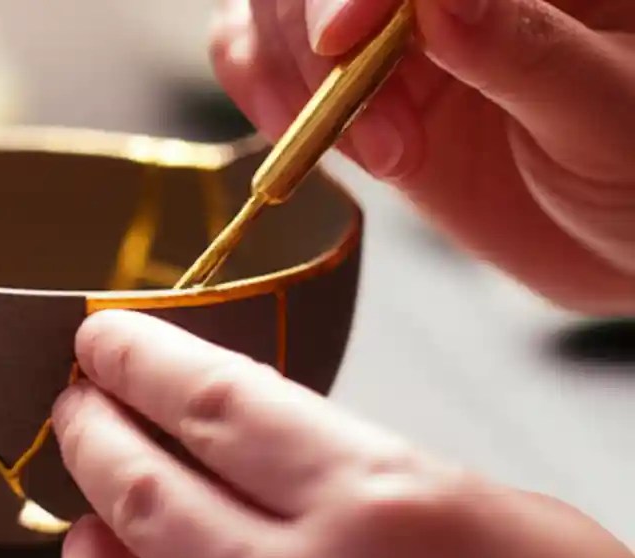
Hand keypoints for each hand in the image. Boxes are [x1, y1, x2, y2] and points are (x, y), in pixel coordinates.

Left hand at [51, 310, 634, 557]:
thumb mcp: (482, 510)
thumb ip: (353, 476)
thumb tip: (251, 452)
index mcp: (386, 505)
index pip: (215, 401)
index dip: (140, 360)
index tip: (103, 339)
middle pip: (144, 488)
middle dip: (93, 433)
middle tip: (75, 406)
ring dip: (78, 550)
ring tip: (80, 517)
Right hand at [208, 0, 634, 313]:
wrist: (612, 238)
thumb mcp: (607, 114)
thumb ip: (524, 49)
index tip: (341, 38)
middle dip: (320, 44)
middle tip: (389, 140)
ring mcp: (389, 22)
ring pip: (270, 4)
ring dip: (296, 83)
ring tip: (387, 159)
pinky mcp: (346, 73)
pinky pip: (254, 49)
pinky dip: (258, 91)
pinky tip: (307, 139)